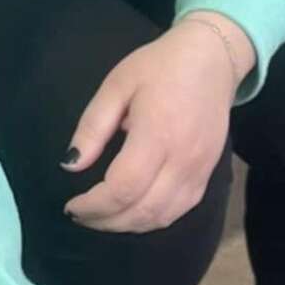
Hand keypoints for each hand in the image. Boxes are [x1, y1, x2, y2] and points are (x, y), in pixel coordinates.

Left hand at [62, 14, 253, 233]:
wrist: (213, 59)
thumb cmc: (160, 66)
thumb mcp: (117, 84)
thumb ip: (93, 126)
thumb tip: (71, 165)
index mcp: (157, 134)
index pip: (123, 189)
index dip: (94, 206)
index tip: (72, 205)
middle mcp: (182, 159)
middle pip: (142, 211)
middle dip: (106, 221)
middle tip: (81, 216)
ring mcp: (199, 170)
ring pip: (162, 217)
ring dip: (128, 226)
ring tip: (102, 217)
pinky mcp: (208, 174)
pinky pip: (179, 211)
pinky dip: (152, 220)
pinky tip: (132, 212)